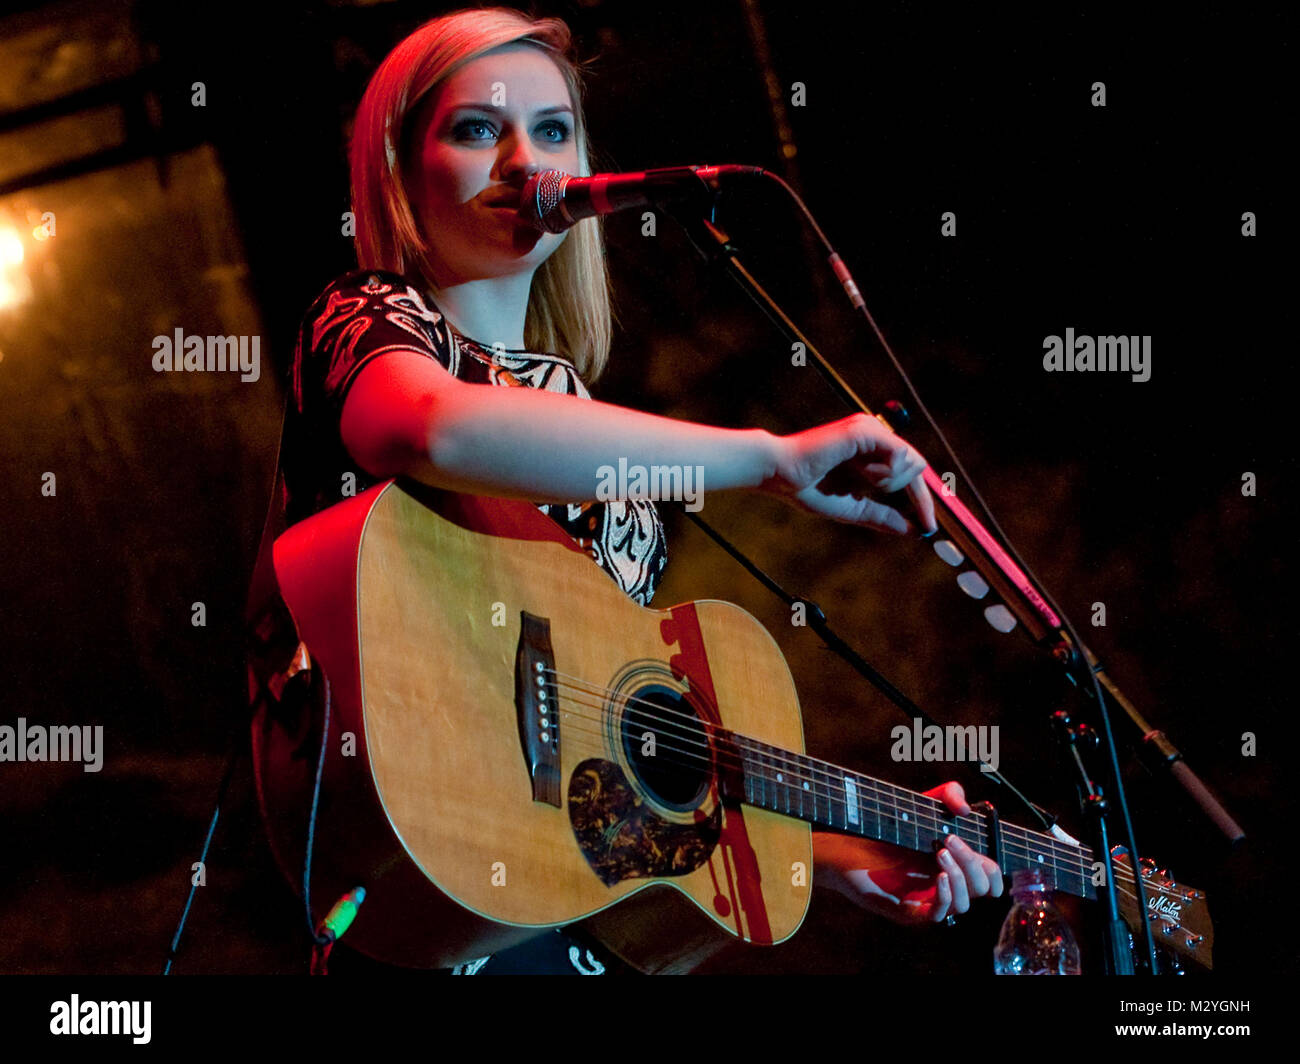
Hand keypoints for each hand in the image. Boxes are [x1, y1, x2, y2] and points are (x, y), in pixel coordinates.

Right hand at [761, 413, 936, 534]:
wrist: (780, 474)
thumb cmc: (808, 489)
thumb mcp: (852, 508)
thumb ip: (880, 516)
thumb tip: (912, 530)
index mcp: (870, 450)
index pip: (908, 472)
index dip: (922, 499)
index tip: (929, 526)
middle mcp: (874, 436)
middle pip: (917, 466)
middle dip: (921, 498)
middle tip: (924, 523)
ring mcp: (870, 430)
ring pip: (911, 462)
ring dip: (892, 484)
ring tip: (863, 485)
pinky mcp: (864, 431)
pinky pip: (898, 456)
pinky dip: (886, 475)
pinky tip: (862, 476)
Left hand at [812, 782, 1003, 924]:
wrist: (846, 845)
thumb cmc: (886, 828)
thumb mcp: (922, 804)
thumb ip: (948, 794)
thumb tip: (966, 809)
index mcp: (955, 867)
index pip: (990, 879)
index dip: (992, 867)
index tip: (979, 844)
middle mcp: (946, 886)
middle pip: (983, 888)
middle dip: (973, 862)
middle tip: (949, 840)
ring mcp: (929, 901)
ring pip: (965, 903)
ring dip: (959, 877)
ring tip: (939, 852)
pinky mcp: (911, 912)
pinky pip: (940, 914)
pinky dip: (945, 895)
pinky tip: (938, 876)